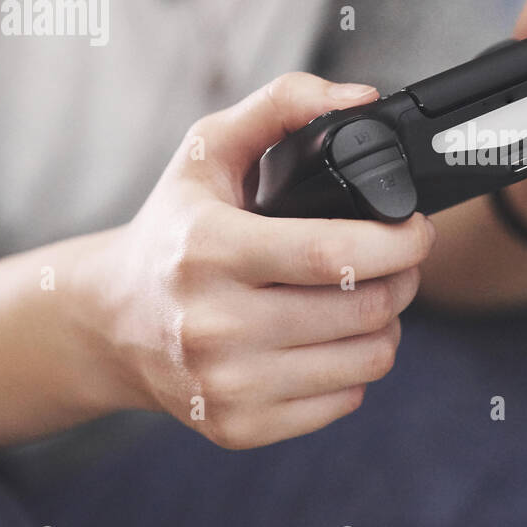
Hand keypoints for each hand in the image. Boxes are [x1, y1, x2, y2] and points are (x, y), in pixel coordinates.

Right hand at [83, 72, 436, 448]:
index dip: (398, 242)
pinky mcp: (237, 428)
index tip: (417, 229)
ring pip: (365, 361)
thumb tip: (364, 98)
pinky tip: (333, 342)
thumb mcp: (208, 150)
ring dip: (388, 325)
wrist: (108, 322)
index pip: (332, 254)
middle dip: (404, 279)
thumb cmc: (172, 229)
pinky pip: (343, 402)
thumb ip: (283, 104)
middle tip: (399, 260)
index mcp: (208, 250)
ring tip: (367, 298)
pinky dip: (355, 370)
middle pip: (362, 309)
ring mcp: (225, 385)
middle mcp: (212, 325)